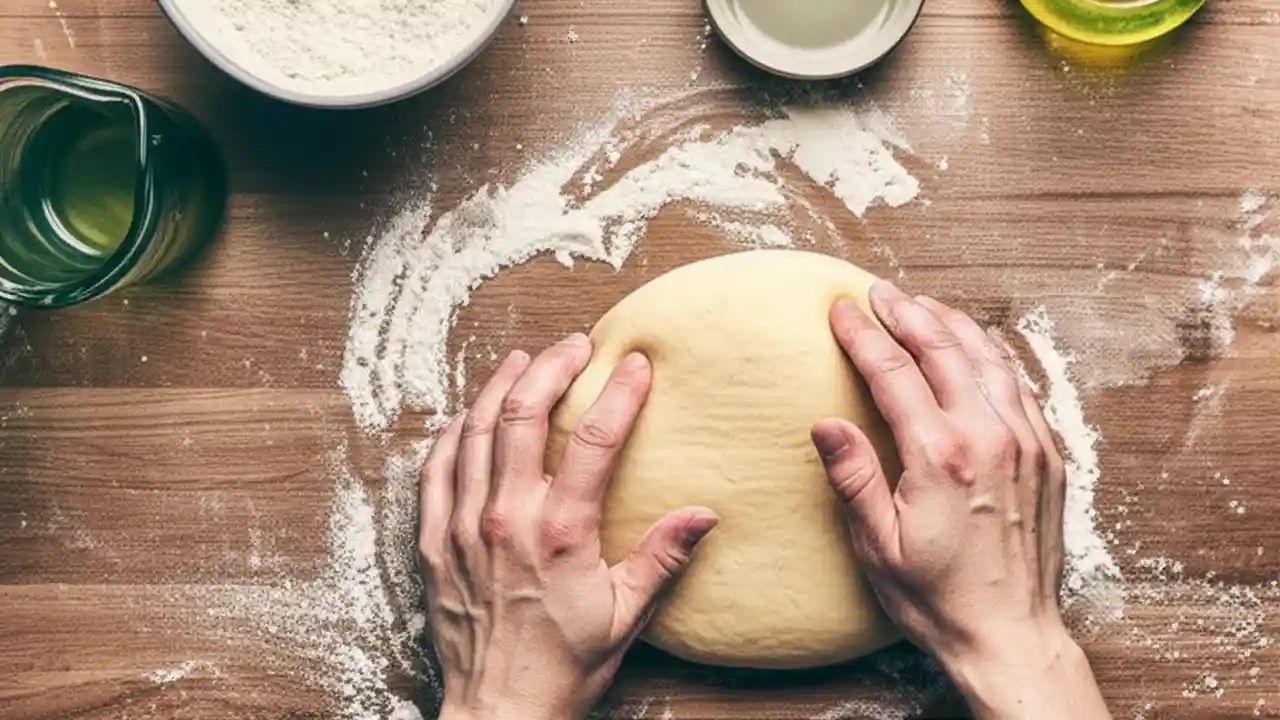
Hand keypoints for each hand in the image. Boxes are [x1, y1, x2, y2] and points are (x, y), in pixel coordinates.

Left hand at [418, 333, 718, 719]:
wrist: (499, 712)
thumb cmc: (564, 668)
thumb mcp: (626, 616)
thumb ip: (662, 558)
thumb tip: (704, 513)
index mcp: (560, 533)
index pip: (593, 438)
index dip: (618, 392)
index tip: (635, 364)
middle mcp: (506, 518)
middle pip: (521, 414)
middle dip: (551, 367)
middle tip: (574, 346)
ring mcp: (462, 527)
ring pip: (475, 431)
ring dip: (499, 386)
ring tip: (523, 360)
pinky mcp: (433, 543)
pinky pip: (435, 469)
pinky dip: (452, 433)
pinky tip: (468, 416)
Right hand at [811, 283, 1108, 719]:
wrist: (1011, 636)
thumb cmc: (938, 599)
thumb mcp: (878, 546)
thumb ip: (854, 477)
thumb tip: (825, 423)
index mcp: (941, 456)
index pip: (894, 372)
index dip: (863, 335)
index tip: (842, 310)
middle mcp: (989, 437)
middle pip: (944, 349)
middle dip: (906, 313)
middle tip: (879, 292)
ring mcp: (1026, 443)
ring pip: (987, 358)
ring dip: (951, 324)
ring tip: (922, 304)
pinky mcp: (1049, 456)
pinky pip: (1021, 385)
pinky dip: (995, 354)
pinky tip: (981, 342)